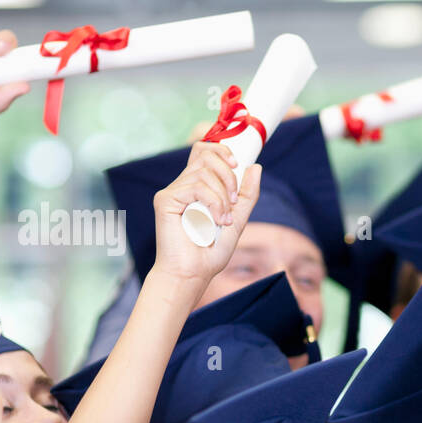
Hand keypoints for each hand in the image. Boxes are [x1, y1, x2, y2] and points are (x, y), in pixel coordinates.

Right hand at [149, 142, 261, 287]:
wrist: (193, 273)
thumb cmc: (211, 251)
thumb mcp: (237, 219)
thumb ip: (247, 195)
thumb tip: (256, 167)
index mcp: (197, 187)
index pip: (204, 151)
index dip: (221, 149)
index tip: (237, 164)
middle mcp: (183, 185)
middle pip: (206, 155)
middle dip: (228, 174)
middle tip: (232, 201)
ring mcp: (173, 191)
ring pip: (205, 172)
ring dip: (222, 196)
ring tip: (222, 219)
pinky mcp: (166, 199)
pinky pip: (196, 187)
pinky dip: (213, 203)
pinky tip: (214, 221)